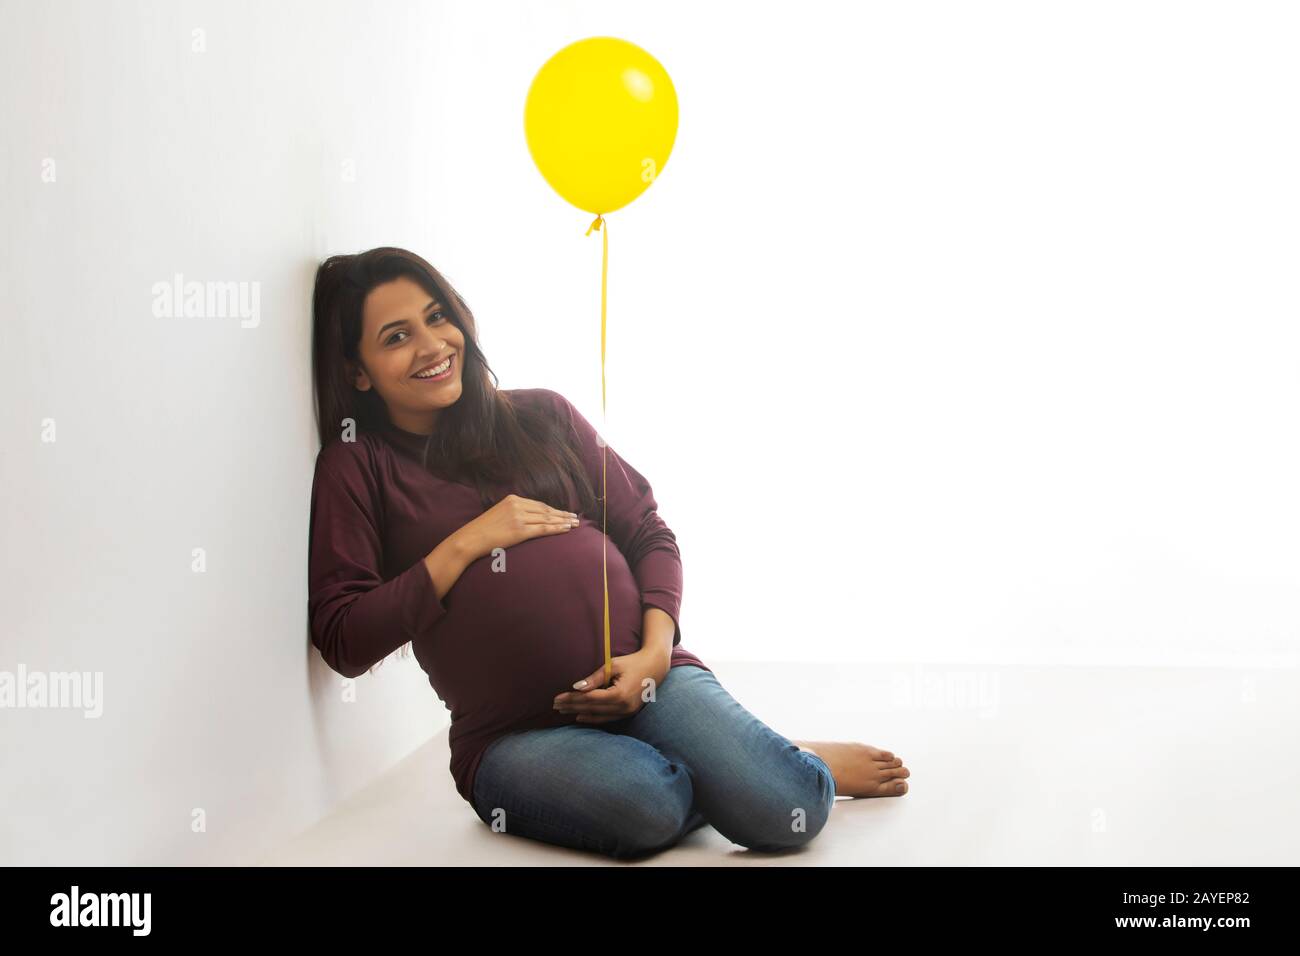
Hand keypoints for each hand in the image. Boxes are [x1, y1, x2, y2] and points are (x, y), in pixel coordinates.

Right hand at [458, 493, 578, 560]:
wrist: (469, 539)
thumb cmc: (483, 531)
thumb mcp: (498, 514)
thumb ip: (513, 512)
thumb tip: (528, 518)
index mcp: (512, 499)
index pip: (538, 504)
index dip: (554, 509)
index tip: (564, 512)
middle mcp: (517, 505)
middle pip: (545, 510)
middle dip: (562, 514)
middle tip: (575, 517)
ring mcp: (518, 517)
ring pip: (547, 518)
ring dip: (563, 521)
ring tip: (575, 524)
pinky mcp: (519, 530)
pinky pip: (543, 528)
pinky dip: (556, 528)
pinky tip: (565, 529)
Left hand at [552, 649, 669, 723]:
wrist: (655, 667)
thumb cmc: (632, 662)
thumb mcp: (613, 665)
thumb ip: (594, 678)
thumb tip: (576, 688)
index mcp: (619, 694)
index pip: (589, 699)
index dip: (572, 699)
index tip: (557, 698)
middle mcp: (623, 707)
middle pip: (591, 708)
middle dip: (571, 707)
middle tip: (555, 705)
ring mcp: (627, 712)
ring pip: (598, 716)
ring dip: (579, 713)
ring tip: (563, 711)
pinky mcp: (629, 713)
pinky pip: (607, 718)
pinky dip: (593, 718)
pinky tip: (580, 717)